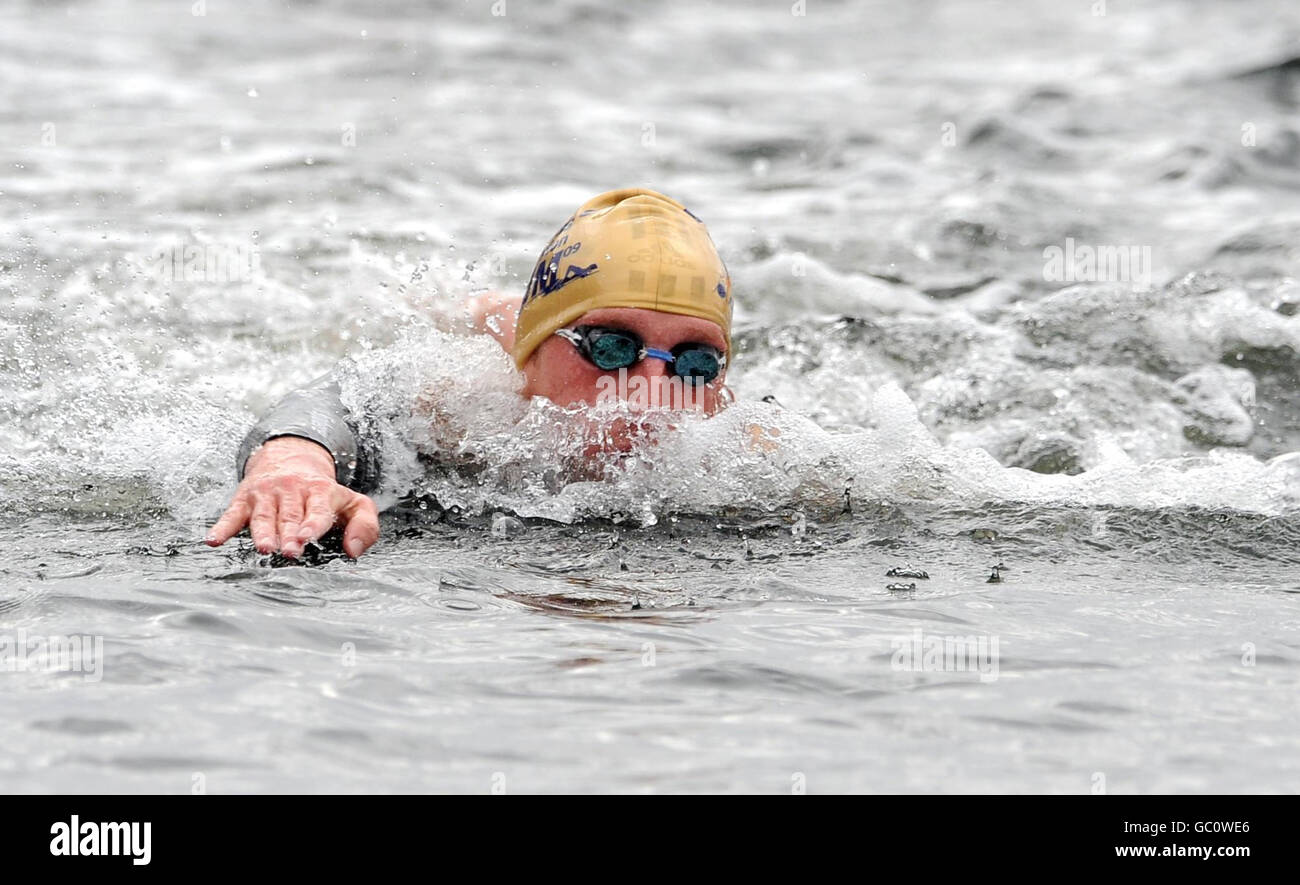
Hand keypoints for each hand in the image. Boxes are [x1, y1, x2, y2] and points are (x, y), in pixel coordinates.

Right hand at [204, 436, 378, 558]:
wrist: (290, 458)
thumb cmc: (324, 493)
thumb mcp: (353, 503)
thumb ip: (365, 525)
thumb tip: (354, 551)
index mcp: (321, 492)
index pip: (318, 510)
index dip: (312, 524)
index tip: (307, 537)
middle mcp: (292, 490)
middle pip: (290, 516)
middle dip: (288, 534)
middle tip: (288, 551)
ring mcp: (267, 494)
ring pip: (264, 516)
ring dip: (262, 532)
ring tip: (264, 548)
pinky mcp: (245, 499)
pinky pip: (232, 514)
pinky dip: (222, 527)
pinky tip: (214, 540)